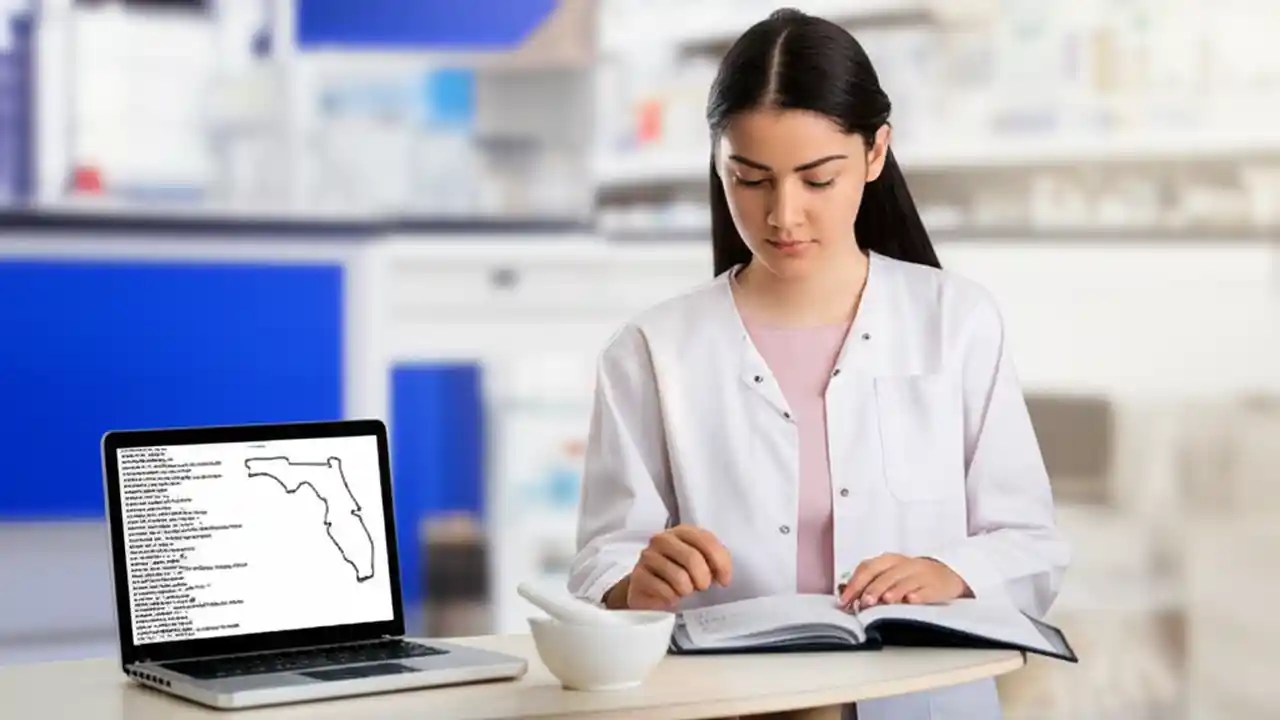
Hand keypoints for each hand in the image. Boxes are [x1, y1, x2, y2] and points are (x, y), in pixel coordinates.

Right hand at [609, 525, 732, 609]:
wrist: (649, 590)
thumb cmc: (680, 574)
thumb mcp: (701, 564)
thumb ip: (715, 561)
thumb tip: (723, 575)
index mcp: (682, 532)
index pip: (706, 540)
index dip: (721, 563)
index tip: (724, 581)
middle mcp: (663, 539)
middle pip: (692, 558)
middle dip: (703, 579)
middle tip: (701, 587)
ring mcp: (648, 556)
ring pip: (679, 577)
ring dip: (687, 590)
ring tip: (684, 591)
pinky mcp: (639, 576)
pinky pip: (665, 591)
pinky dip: (673, 599)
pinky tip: (670, 596)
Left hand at [838, 553, 971, 609]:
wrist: (946, 575)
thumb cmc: (911, 577)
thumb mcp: (891, 574)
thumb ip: (872, 583)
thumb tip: (850, 600)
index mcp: (889, 560)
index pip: (868, 568)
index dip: (855, 584)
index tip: (845, 600)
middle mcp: (904, 565)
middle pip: (886, 574)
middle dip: (873, 589)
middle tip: (864, 602)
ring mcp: (921, 575)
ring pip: (906, 581)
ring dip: (894, 591)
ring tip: (885, 600)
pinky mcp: (936, 586)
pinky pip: (927, 590)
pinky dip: (919, 595)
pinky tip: (911, 600)